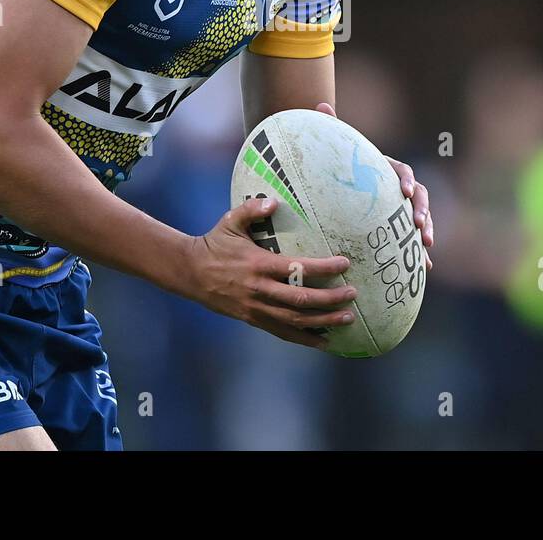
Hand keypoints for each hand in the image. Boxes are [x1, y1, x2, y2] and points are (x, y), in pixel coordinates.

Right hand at [184, 196, 358, 349]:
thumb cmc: (214, 244)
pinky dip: (305, 339)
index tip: (344, 264)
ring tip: (348, 319)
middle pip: (301, 299)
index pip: (297, 269)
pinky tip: (324, 341)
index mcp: (258, 265)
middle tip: (353, 295)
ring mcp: (256, 308)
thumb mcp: (230, 221)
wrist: (190, 273)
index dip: (323, 268)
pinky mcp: (253, 320)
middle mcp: (260, 290)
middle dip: (330, 299)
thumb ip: (252, 209)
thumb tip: (274, 200)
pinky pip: (282, 332)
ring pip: (295, 320)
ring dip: (324, 322)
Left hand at [315, 102, 432, 270]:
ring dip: (427, 230)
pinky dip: (420, 253)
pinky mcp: (402, 227)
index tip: (404, 193)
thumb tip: (319, 104)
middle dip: (423, 209)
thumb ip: (331, 128)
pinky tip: (424, 269)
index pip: (403, 170)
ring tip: (426, 246)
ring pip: (423, 217)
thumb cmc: (341, 168)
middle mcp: (399, 187)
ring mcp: (403, 207)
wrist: (345, 187)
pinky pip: (415, 239)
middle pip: (420, 195)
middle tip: (419, 225)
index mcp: (386, 168)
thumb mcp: (336, 150)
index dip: (407, 180)